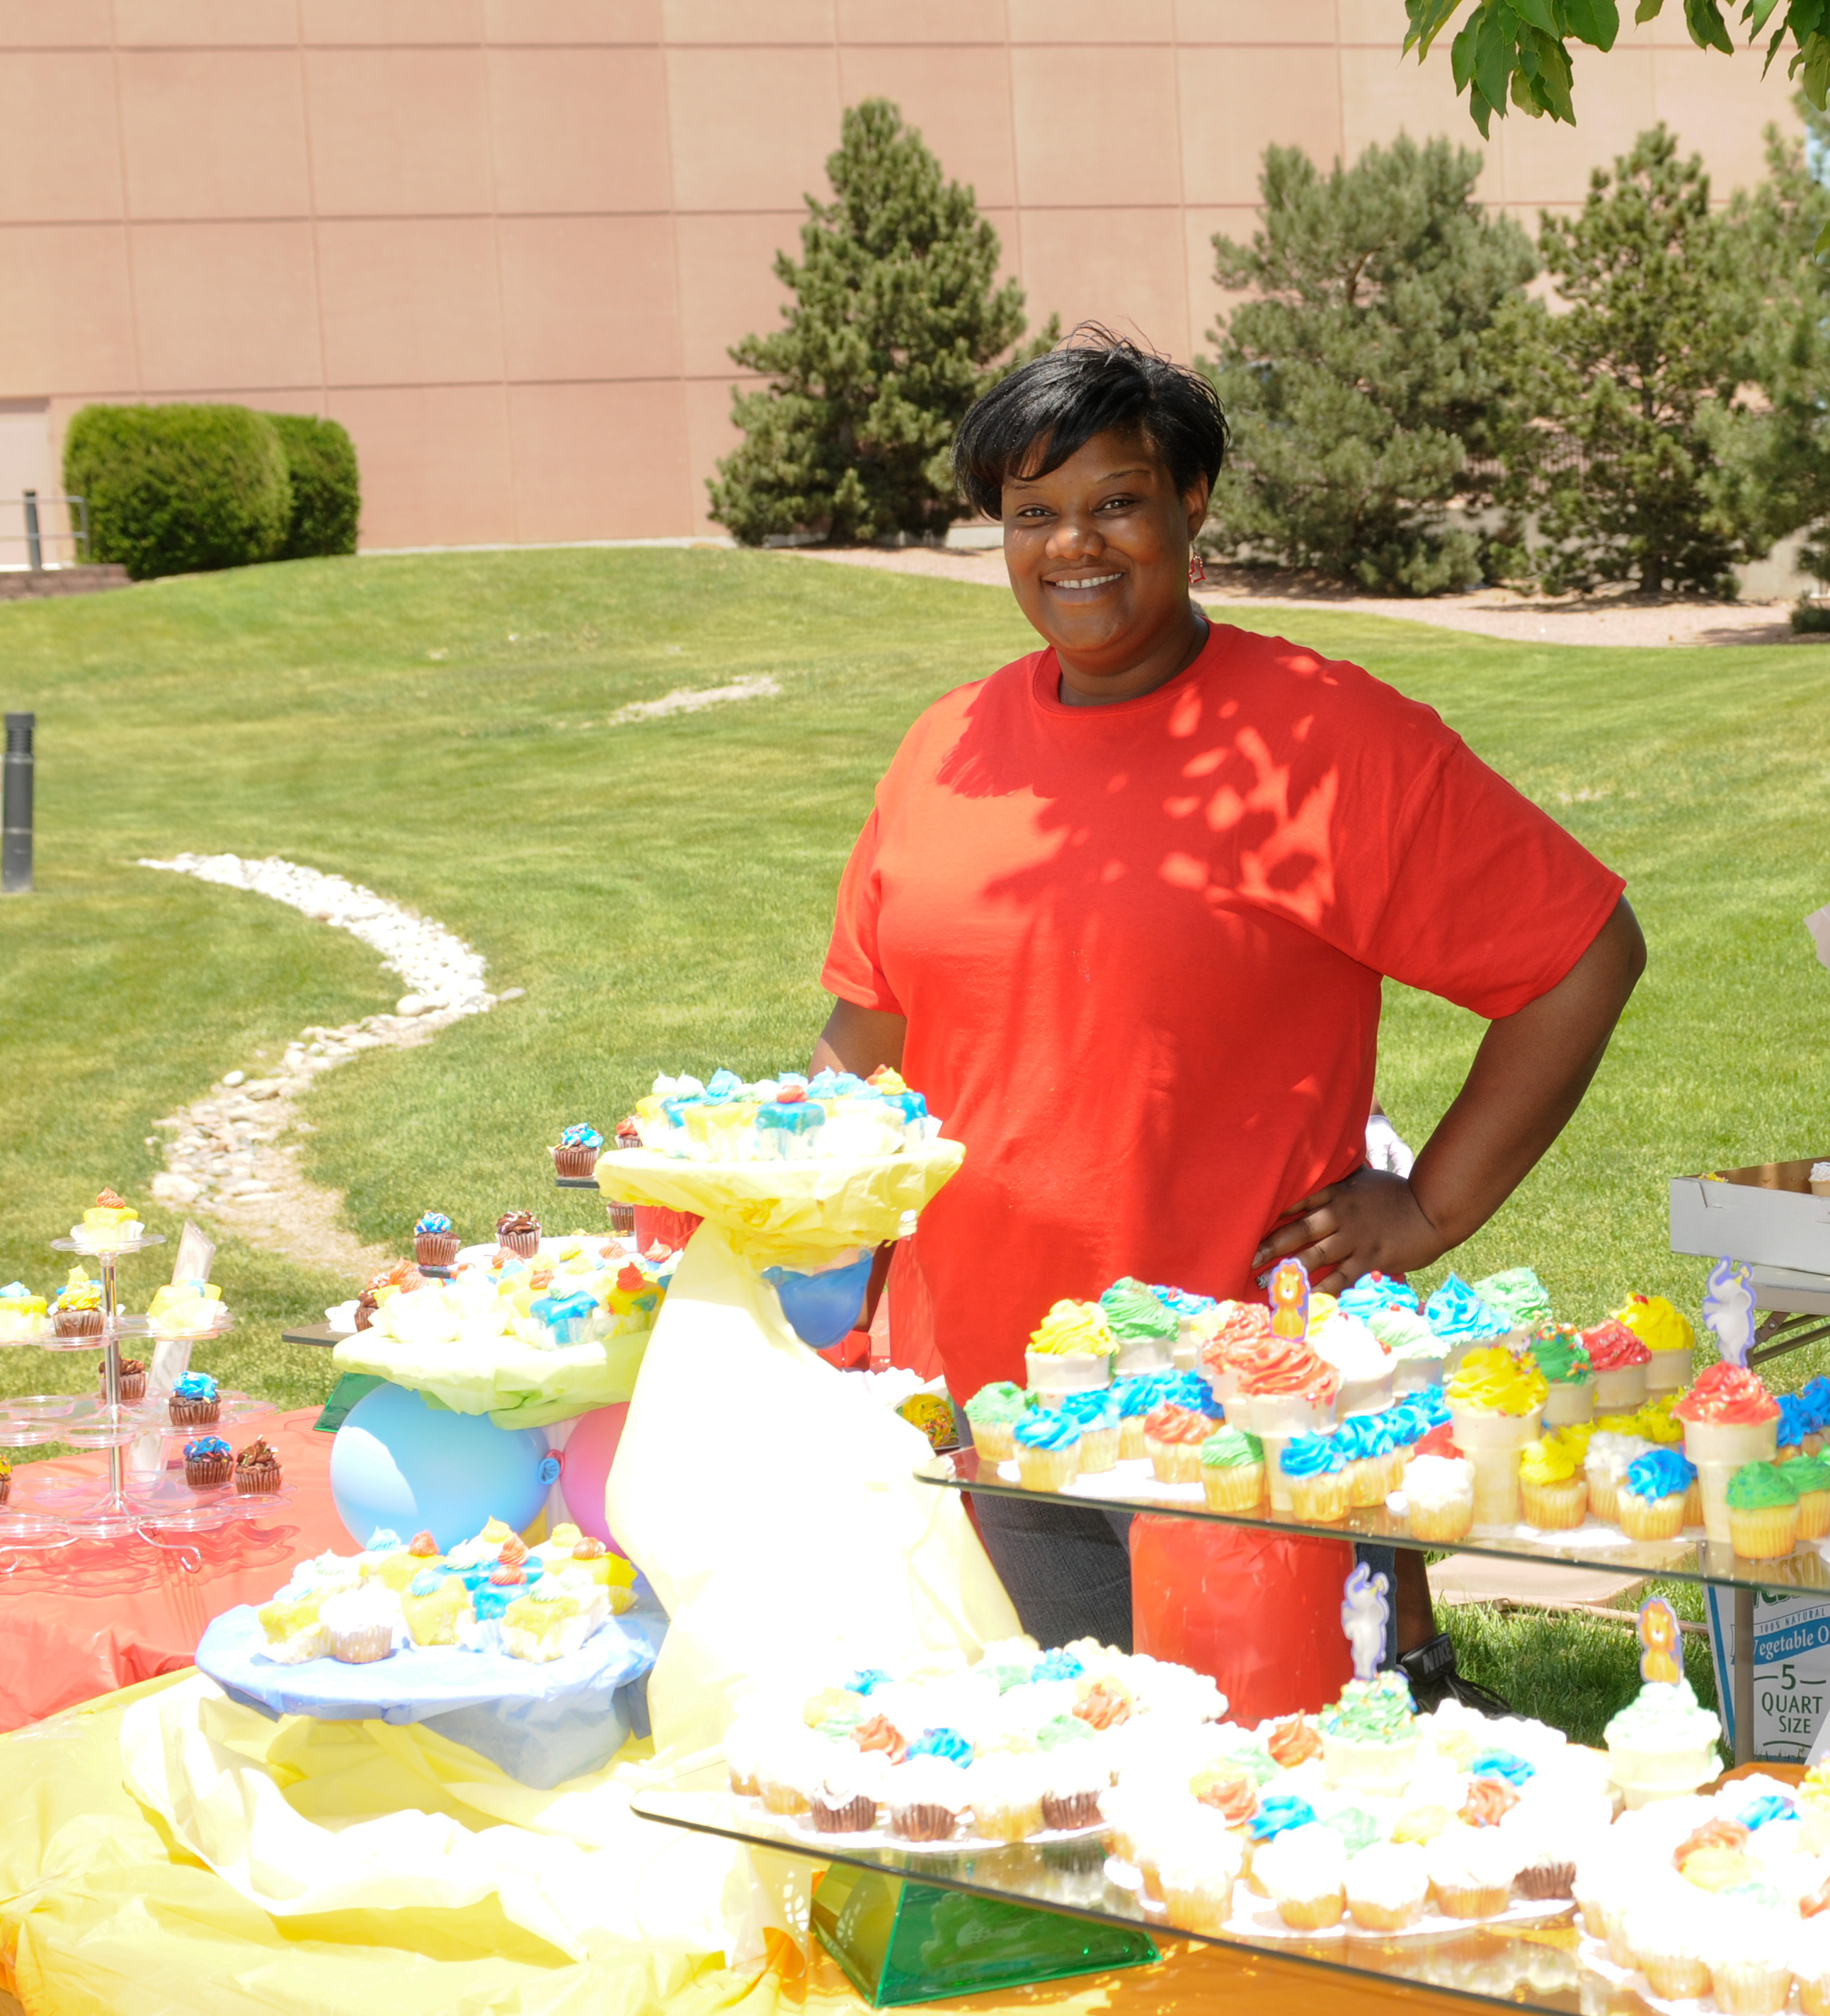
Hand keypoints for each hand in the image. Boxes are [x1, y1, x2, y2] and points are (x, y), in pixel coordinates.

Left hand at [1251, 1168, 1447, 1294]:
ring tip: (1264, 1283)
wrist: (1432, 1209)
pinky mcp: (1370, 1258)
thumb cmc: (1397, 1193)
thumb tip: (1318, 1178)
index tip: (1248, 1221)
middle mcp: (1341, 1215)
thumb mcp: (1365, 1178)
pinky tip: (1305, 1300)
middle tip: (1247, 1258)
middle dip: (1270, 1245)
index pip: (1298, 1200)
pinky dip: (1322, 1289)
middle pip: (1298, 1230)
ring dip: (1289, 1270)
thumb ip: (1340, 1179)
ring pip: (1314, 1255)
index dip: (1273, 1212)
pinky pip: (1341, 1277)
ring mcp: (1355, 1238)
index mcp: (1338, 1192)